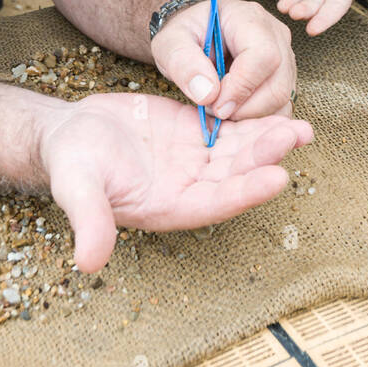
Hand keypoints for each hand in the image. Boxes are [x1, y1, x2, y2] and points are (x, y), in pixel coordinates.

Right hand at [39, 93, 312, 270]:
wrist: (67, 135)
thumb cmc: (70, 164)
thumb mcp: (76, 189)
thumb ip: (90, 221)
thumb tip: (89, 263)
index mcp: (168, 207)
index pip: (215, 203)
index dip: (245, 192)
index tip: (277, 177)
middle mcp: (189, 187)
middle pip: (235, 174)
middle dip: (265, 156)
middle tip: (295, 135)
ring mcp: (193, 160)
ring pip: (238, 150)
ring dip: (267, 138)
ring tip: (300, 126)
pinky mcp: (192, 132)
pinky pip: (227, 125)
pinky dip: (250, 117)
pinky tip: (276, 103)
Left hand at [151, 0, 297, 120]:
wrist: (195, 35)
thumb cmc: (185, 35)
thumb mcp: (170, 43)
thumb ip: (183, 63)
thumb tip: (207, 94)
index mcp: (249, 18)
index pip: (262, 55)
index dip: (241, 87)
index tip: (215, 105)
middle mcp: (275, 35)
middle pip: (278, 83)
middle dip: (246, 108)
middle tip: (214, 109)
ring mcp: (285, 56)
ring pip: (283, 98)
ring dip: (251, 115)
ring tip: (221, 107)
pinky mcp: (286, 77)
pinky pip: (283, 106)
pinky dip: (259, 118)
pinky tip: (235, 112)